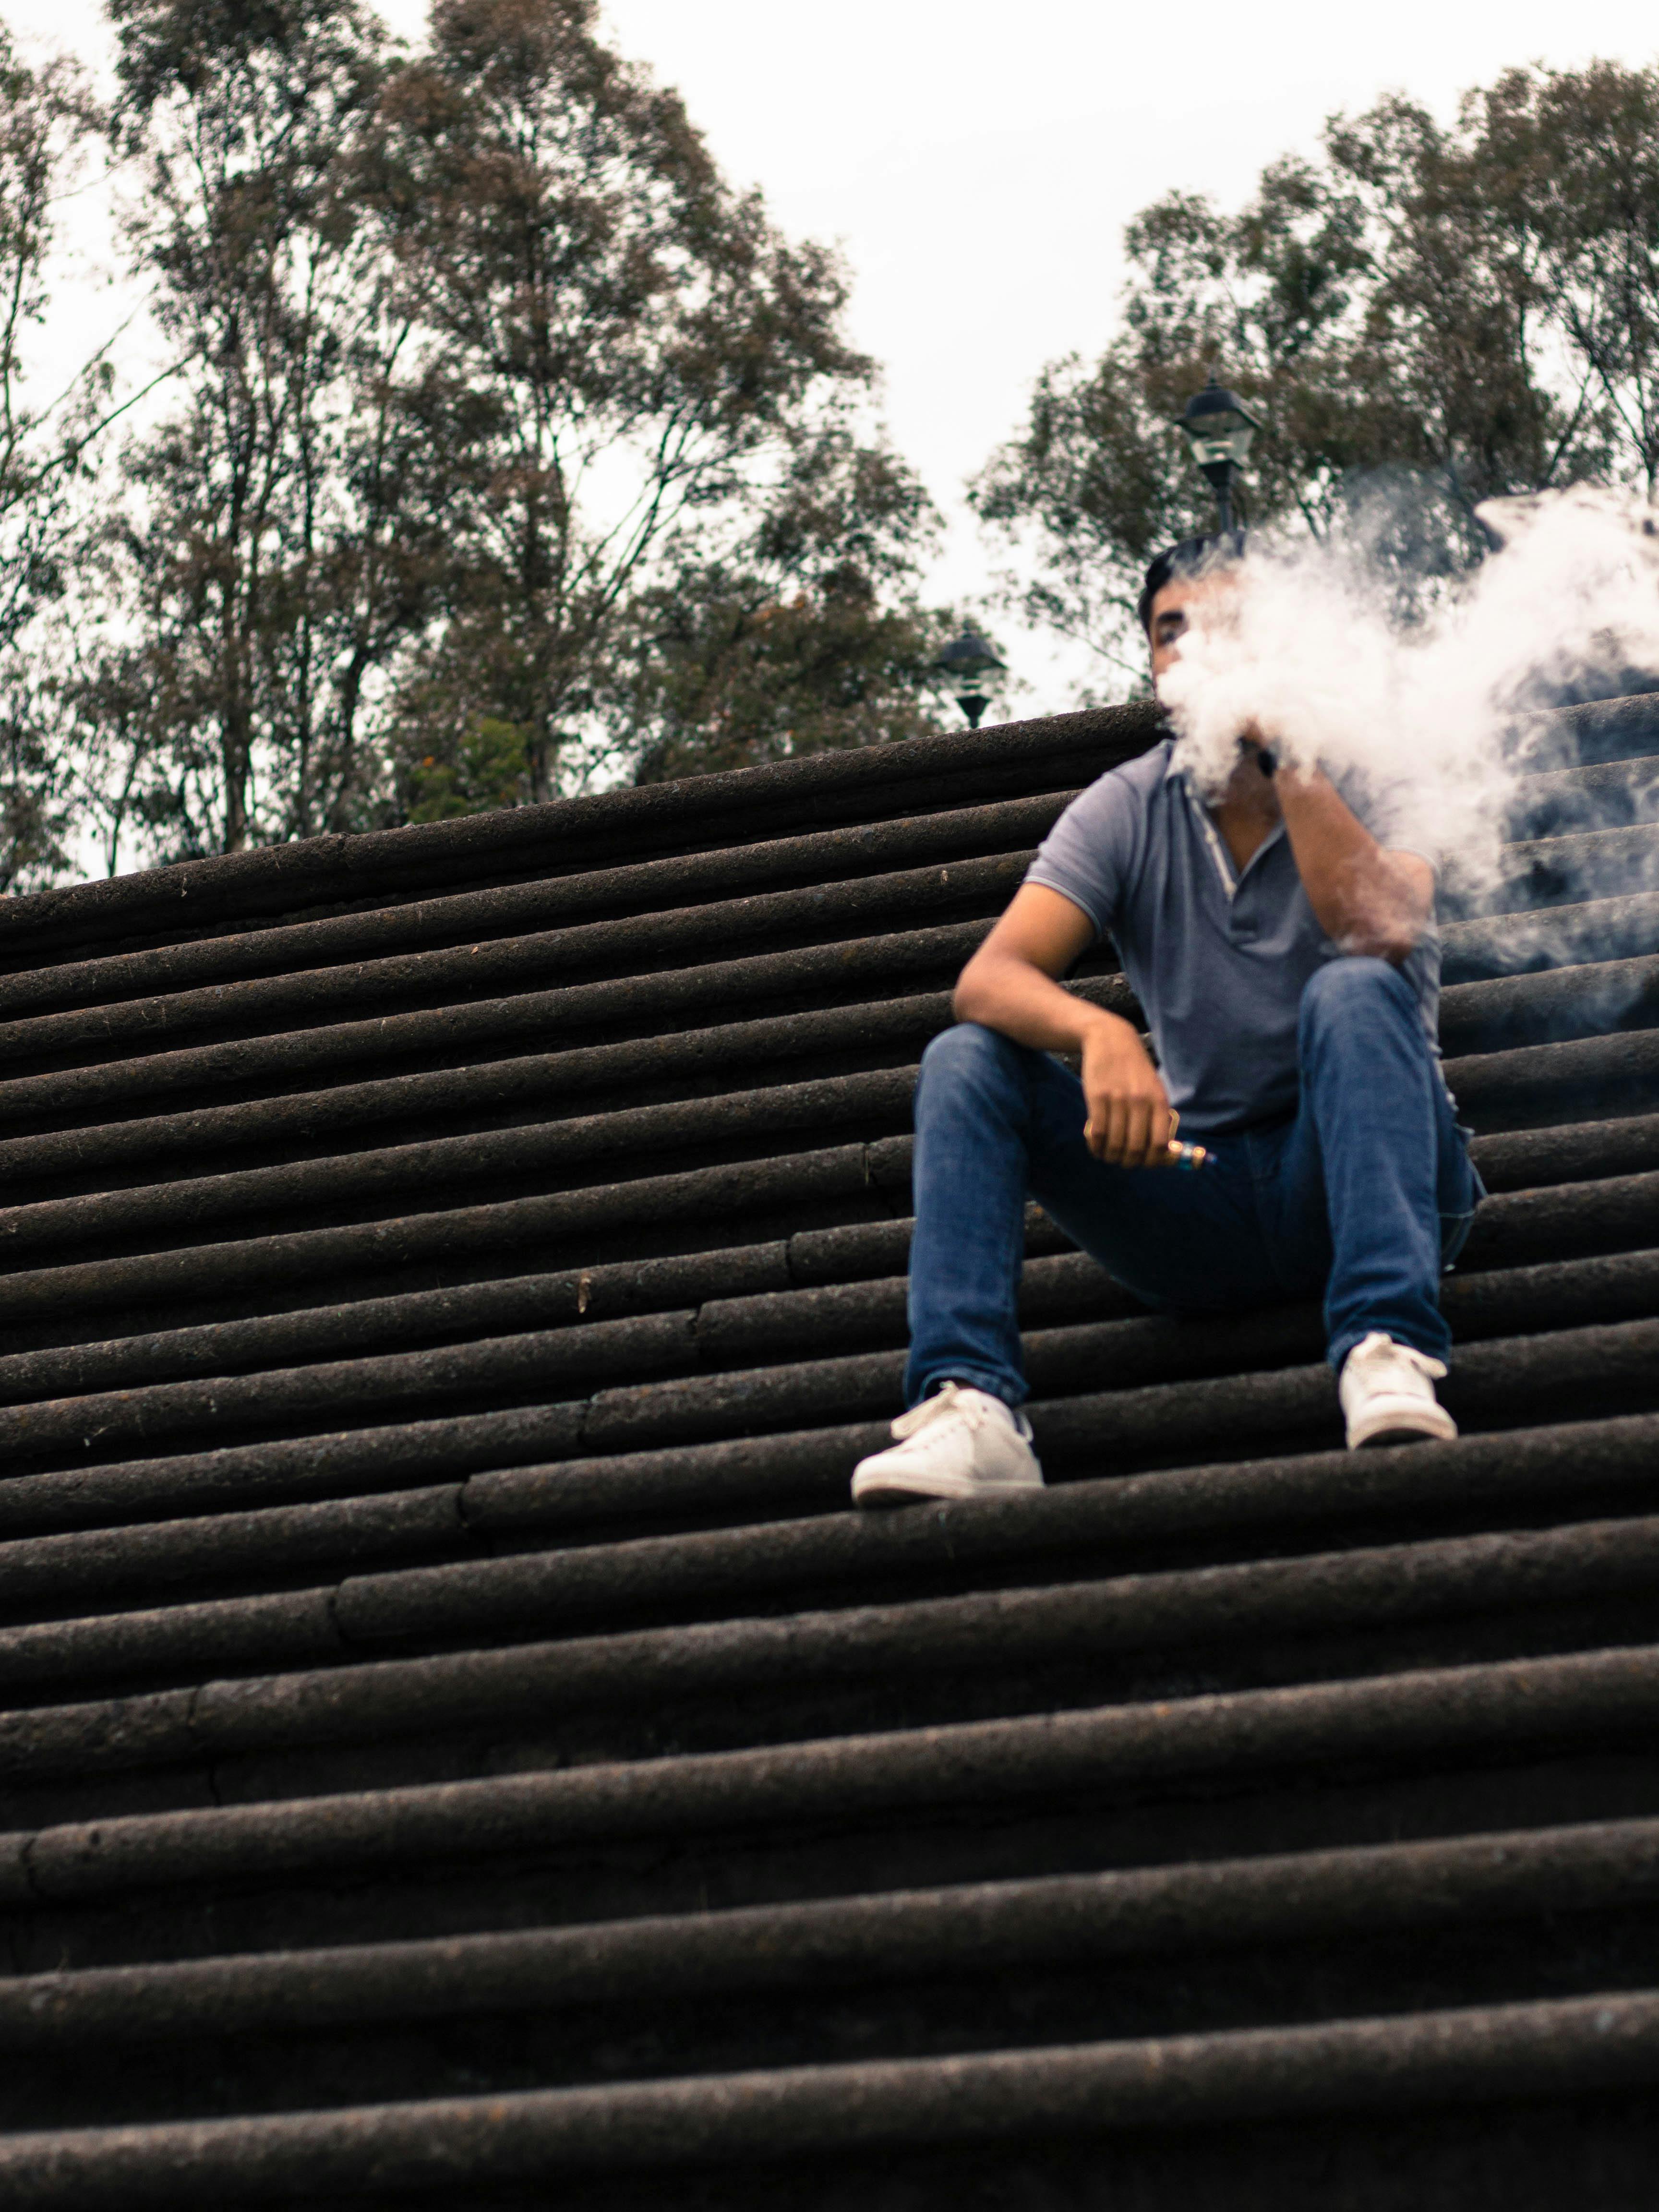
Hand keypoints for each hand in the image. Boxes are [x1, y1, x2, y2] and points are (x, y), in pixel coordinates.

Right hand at [1079, 1016, 1173, 1167]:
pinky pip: (1097, 1133)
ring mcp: (1118, 1100)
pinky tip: (1096, 1147)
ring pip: (1115, 1143)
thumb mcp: (1154, 1088)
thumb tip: (1162, 1152)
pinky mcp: (1097, 1097)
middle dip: (1129, 1162)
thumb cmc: (1134, 1070)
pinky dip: (1096, 1146)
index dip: (1152, 1161)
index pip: (1160, 1143)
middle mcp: (1141, 1102)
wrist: (1110, 1040)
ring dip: (1111, 1156)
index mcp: (1159, 1101)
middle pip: (1136, 1147)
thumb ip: (1158, 1116)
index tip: (1144, 1164)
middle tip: (1123, 1162)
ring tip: (1108, 1156)